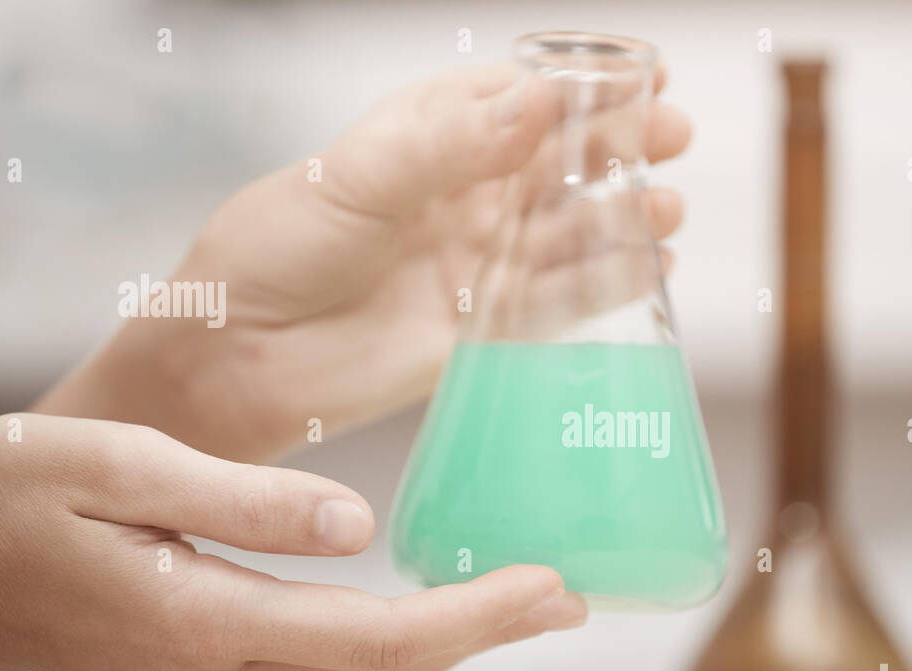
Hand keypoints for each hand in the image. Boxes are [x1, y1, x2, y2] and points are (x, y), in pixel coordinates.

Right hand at [0, 414, 585, 670]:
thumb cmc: (13, 502)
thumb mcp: (113, 466)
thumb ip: (235, 498)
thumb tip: (354, 523)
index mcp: (196, 621)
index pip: (370, 636)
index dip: (467, 618)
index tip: (546, 587)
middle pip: (380, 670)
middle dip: (480, 635)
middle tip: (565, 598)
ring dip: (445, 644)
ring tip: (523, 604)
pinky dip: (392, 646)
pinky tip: (433, 615)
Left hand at [36, 64, 691, 461]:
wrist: (238, 360)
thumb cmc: (273, 252)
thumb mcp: (354, 179)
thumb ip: (446, 145)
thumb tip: (538, 99)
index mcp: (425, 139)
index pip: (517, 98)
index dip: (580, 85)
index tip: (640, 70)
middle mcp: (460, 197)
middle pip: (558, 164)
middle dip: (618, 146)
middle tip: (673, 133)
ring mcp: (478, 264)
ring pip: (568, 232)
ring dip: (622, 218)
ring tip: (670, 207)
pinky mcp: (486, 329)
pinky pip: (559, 303)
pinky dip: (607, 286)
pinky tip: (651, 270)